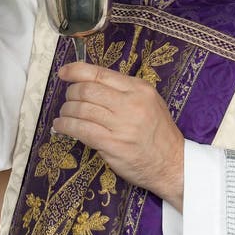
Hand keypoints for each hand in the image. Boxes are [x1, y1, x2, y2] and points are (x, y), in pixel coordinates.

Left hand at [54, 61, 183, 211]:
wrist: (173, 164)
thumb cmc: (159, 132)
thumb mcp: (149, 101)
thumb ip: (124, 91)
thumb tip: (91, 83)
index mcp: (138, 89)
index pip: (100, 73)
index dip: (76, 70)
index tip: (63, 72)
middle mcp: (130, 103)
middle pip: (87, 90)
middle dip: (71, 93)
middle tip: (68, 99)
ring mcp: (121, 125)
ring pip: (81, 109)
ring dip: (66, 111)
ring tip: (64, 114)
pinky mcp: (112, 145)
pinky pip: (81, 130)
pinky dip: (66, 126)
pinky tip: (61, 126)